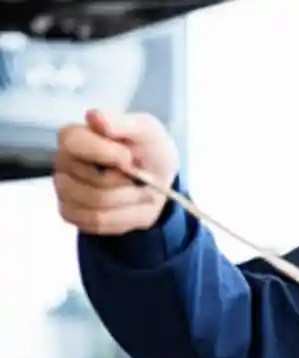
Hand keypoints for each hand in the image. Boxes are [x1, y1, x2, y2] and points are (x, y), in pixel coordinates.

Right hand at [53, 109, 179, 234]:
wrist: (158, 179)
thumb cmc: (148, 150)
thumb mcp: (146, 130)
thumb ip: (122, 123)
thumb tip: (94, 117)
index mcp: (74, 137)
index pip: (75, 143)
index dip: (107, 154)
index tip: (129, 157)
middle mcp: (62, 163)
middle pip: (94, 182)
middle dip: (129, 183)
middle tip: (141, 175)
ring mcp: (64, 190)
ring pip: (97, 207)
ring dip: (130, 201)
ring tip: (138, 190)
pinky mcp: (72, 213)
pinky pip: (97, 222)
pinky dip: (124, 217)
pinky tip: (129, 204)